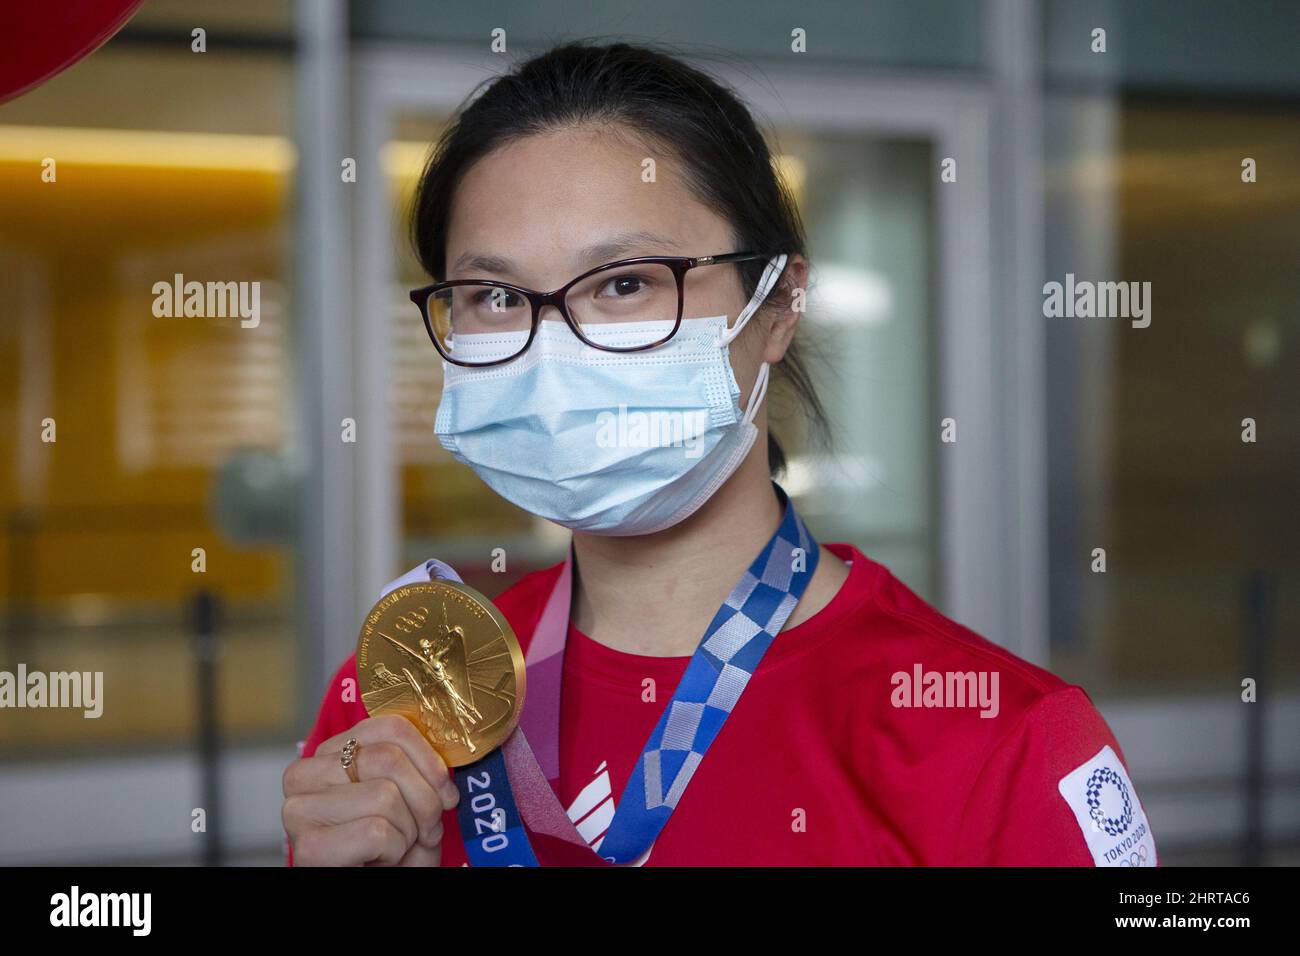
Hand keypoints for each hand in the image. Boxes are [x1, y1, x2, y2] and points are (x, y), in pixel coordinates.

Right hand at [282, 714, 459, 865]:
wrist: (362, 886)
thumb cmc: (385, 847)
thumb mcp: (403, 798)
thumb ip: (415, 768)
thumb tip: (443, 759)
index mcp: (330, 753)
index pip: (391, 727)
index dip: (430, 760)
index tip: (446, 793)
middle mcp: (304, 774)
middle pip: (389, 758)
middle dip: (425, 801)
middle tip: (427, 829)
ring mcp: (299, 810)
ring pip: (385, 795)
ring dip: (408, 830)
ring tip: (396, 847)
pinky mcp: (309, 847)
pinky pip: (377, 832)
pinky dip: (394, 851)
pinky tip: (379, 860)